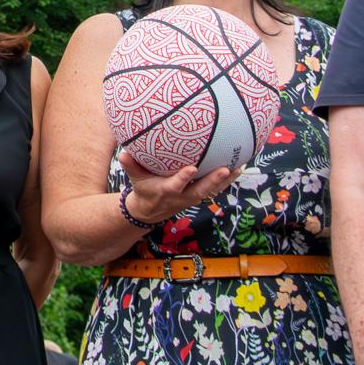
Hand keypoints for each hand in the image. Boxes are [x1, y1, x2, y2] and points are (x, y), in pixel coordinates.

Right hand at [125, 161, 240, 226]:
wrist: (152, 211)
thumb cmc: (144, 190)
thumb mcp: (136, 180)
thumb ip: (131, 166)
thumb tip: (123, 153)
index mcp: (167, 191)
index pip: (176, 185)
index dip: (184, 178)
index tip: (192, 168)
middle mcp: (183, 196)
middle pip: (201, 190)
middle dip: (213, 180)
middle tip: (225, 169)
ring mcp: (194, 197)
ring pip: (213, 190)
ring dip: (226, 181)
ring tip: (239, 167)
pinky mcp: (200, 195)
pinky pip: (216, 189)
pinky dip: (227, 180)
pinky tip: (239, 167)